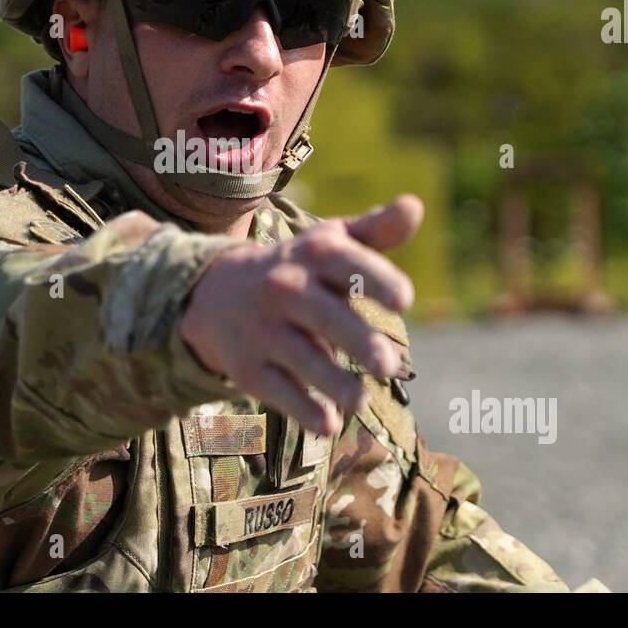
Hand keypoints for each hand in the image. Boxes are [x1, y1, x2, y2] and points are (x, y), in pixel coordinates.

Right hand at [181, 194, 422, 436]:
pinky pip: (278, 392)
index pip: (346, 263)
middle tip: (389, 366)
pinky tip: (328, 423)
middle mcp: (286, 289)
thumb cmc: (296, 268)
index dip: (376, 279)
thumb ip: (376, 231)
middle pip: (325, 317)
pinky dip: (303, 411)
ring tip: (360, 400)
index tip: (404, 300)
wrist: (212, 292)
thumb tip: (415, 205)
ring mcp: (264, 330)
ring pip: (303, 360)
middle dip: (359, 342)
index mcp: (314, 254)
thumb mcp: (329, 242)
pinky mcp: (248, 368)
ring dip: (335, 383)